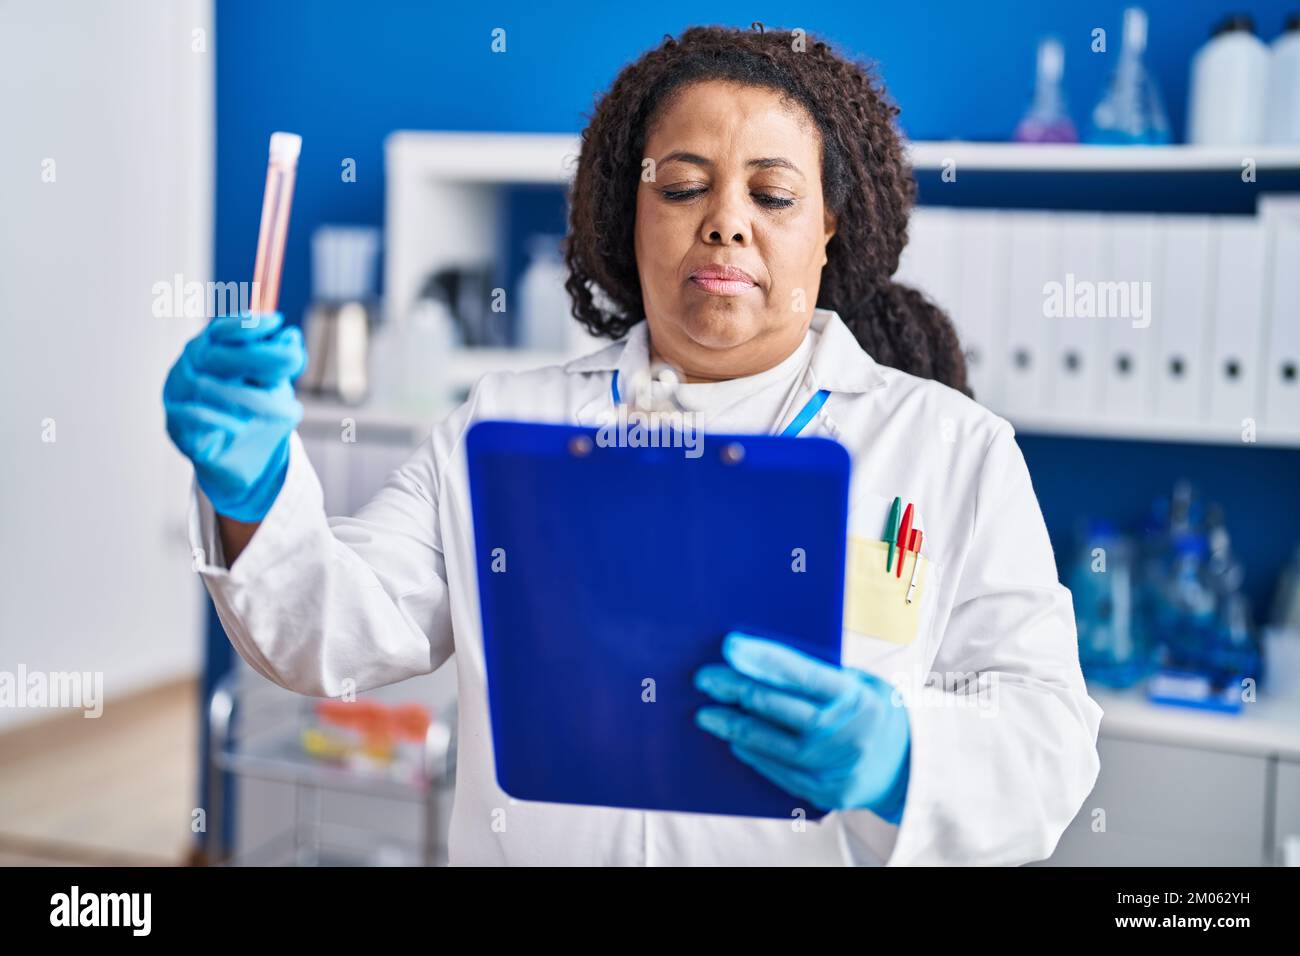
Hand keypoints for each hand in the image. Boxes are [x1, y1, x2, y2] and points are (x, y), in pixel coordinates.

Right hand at [163, 312, 306, 521]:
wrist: (242, 457)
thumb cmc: (257, 409)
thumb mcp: (277, 383)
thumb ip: (281, 361)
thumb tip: (291, 338)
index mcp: (210, 348)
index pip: (221, 330)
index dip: (246, 324)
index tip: (277, 321)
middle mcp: (189, 366)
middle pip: (217, 355)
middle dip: (258, 357)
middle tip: (293, 362)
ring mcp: (178, 394)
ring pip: (210, 389)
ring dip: (253, 399)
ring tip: (289, 411)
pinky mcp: (174, 425)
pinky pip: (192, 416)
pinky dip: (218, 420)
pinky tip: (240, 428)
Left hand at [694, 632, 910, 823]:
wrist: (911, 767)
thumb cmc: (874, 712)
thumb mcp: (861, 684)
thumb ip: (820, 674)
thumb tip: (760, 657)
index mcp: (857, 697)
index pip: (803, 673)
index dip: (764, 658)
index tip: (730, 646)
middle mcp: (846, 733)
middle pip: (780, 709)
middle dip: (738, 690)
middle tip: (705, 678)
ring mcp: (835, 767)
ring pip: (773, 744)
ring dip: (735, 726)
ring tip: (707, 713)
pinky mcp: (827, 793)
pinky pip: (781, 771)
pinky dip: (755, 754)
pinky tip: (735, 739)